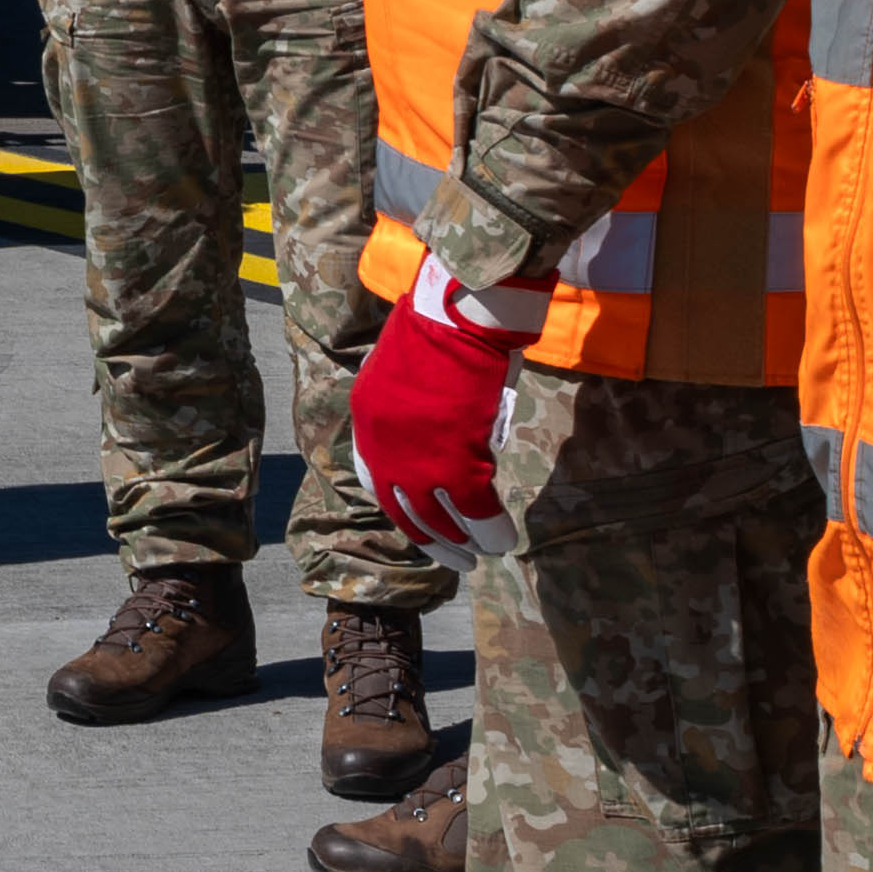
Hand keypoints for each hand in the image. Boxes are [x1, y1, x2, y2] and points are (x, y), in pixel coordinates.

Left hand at [351, 250, 545, 570]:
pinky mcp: (457, 461)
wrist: (459, 311)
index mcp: (367, 422)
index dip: (402, 510)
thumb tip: (436, 442)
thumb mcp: (403, 373)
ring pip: (441, 519)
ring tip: (483, 556)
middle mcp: (384, 447)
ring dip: (463, 544)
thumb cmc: (441, 328)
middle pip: (405, 511)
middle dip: (432, 541)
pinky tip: (506, 541)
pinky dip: (493, 530)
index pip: (376, 483)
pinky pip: (476, 511)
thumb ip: (410, 415)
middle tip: (457, 559)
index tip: (421, 526)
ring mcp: (418, 457)